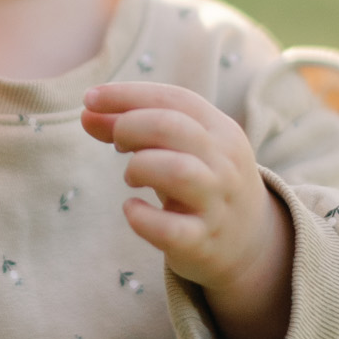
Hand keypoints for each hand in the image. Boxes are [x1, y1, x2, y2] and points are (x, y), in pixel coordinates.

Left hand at [81, 82, 294, 338]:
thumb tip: (87, 113)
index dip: (127, 95)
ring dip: (140, 167)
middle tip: (118, 143)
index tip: (89, 99)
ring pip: (177, 171)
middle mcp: (225, 164)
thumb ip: (135, 129)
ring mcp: (217, 204)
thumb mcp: (180, 150)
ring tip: (131, 176)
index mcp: (222, 131)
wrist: (251, 244)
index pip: (175, 99)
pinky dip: (141, 217)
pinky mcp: (203, 242)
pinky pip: (169, 229)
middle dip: (130, 126)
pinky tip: (132, 209)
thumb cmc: (202, 183)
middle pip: (172, 127)